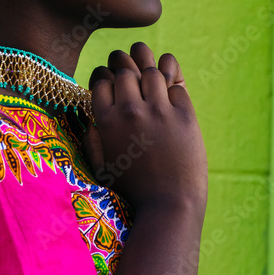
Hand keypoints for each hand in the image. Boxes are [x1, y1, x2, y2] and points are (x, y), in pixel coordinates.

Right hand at [82, 42, 206, 210]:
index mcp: (107, 122)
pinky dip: (173, 87)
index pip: (101, 80)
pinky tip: (171, 94)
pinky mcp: (185, 115)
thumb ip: (91, 141)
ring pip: (152, 72)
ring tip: (151, 81)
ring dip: (150, 74)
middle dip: (125, 68)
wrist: (170, 205)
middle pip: (125, 70)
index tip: (111, 84)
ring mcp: (160, 111)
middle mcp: (131, 111)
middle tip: (130, 74)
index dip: (105, 78)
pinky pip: (177, 86)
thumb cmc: (134, 191)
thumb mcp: (102, 169)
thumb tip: (89, 118)